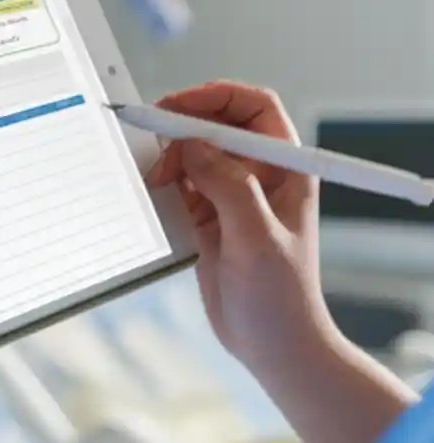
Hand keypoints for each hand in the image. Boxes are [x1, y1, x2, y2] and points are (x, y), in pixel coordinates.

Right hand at [146, 81, 330, 373]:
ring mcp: (232, 197)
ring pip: (194, 154)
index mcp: (287, 170)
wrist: (272, 345)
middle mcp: (261, 177)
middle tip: (154, 136)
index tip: (179, 106)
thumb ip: (228, 185)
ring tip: (155, 177)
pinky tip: (154, 192)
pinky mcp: (209, 218)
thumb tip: (194, 146)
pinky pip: (181, 183)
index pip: (254, 108)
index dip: (216, 97)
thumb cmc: (282, 297)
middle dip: (184, 126)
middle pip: (217, 126)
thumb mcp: (256, 236)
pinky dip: (164, 182)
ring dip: (170, 158)